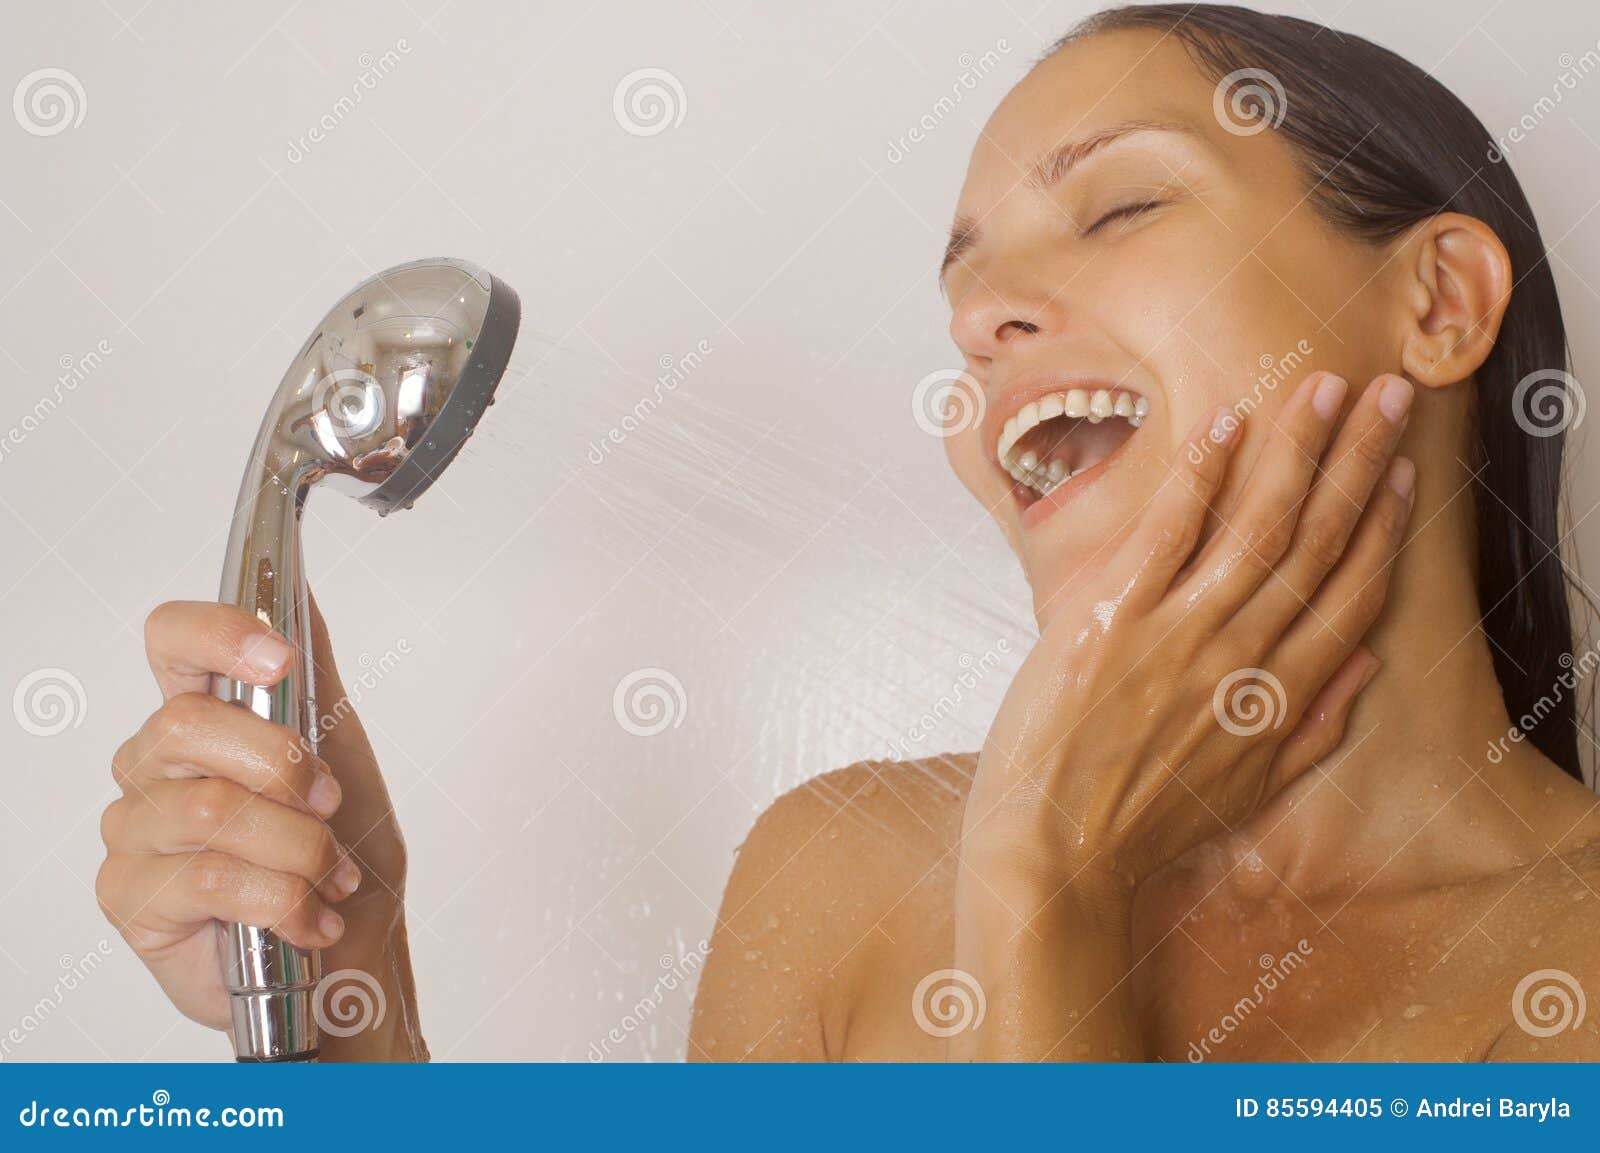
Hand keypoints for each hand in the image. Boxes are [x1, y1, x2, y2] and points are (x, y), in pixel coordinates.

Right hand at [95, 595, 409, 1046]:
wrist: (349, 959)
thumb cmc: (340, 856)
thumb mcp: (344, 751)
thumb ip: (312, 675)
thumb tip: (297, 590)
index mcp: (202, 719)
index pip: (170, 641)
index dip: (217, 635)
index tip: (278, 659)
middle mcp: (153, 767)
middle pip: (187, 726)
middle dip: (284, 768)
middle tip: (329, 806)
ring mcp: (133, 832)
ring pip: (210, 811)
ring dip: (298, 848)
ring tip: (328, 878)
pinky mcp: (129, 899)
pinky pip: (212, 879)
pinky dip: (285, 901)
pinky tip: (308, 920)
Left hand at [964, 371, 1415, 913]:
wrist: (1055, 851)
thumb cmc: (1144, 825)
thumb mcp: (1250, 793)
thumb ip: (1316, 727)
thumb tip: (1369, 663)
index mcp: (1279, 698)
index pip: (1351, 594)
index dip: (1381, 527)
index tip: (1402, 474)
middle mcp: (1241, 656)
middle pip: (1317, 541)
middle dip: (1358, 461)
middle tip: (1388, 396)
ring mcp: (1178, 634)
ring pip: (1257, 525)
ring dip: (1296, 449)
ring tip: (1324, 388)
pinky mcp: (1113, 620)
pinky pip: (1168, 533)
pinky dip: (1201, 477)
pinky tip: (1229, 426)